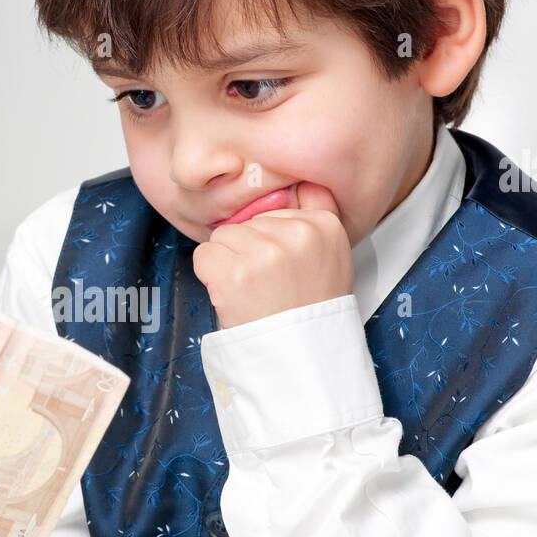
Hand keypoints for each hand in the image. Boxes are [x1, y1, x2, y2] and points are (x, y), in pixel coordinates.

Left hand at [192, 181, 352, 328]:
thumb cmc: (310, 308)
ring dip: (229, 264)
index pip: (275, 207)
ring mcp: (265, 253)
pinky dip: (210, 276)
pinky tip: (234, 295)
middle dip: (250, 251)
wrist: (301, 355)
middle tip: (269, 285)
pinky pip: (204, 255)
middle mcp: (297, 233)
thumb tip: (299, 180)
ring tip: (253, 291)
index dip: (271, 238)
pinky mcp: (235, 273)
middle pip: (247, 222)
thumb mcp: (332, 254)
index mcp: (324, 225)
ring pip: (224, 236)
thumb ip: (316, 213)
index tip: (284, 267)